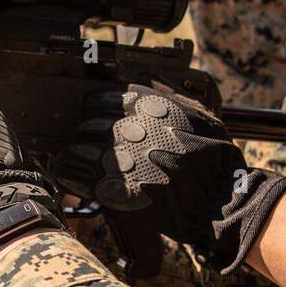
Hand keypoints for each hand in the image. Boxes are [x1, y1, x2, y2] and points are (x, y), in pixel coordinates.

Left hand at [54, 85, 285, 272]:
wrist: (218, 199)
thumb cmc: (213, 160)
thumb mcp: (198, 116)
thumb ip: (169, 99)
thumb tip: (141, 87)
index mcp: (146, 108)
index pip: (100, 100)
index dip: (95, 111)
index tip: (95, 118)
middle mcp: (129, 129)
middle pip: (88, 125)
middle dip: (86, 134)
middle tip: (88, 144)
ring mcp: (119, 159)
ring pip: (77, 148)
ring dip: (75, 154)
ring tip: (74, 160)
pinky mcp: (112, 189)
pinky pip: (75, 176)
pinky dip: (68, 175)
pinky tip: (67, 176)